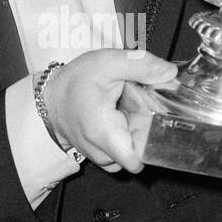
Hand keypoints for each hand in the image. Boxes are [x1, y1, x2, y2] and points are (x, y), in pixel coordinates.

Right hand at [42, 49, 177, 172]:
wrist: (51, 100)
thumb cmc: (74, 83)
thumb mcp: (106, 62)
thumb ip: (141, 65)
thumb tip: (170, 73)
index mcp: (104, 134)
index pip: (137, 159)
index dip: (153, 136)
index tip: (148, 111)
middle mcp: (104, 153)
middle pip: (143, 146)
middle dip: (146, 121)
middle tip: (130, 97)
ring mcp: (105, 158)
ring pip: (136, 148)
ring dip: (138, 126)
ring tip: (123, 103)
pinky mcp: (107, 157)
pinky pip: (127, 148)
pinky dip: (129, 131)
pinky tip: (120, 112)